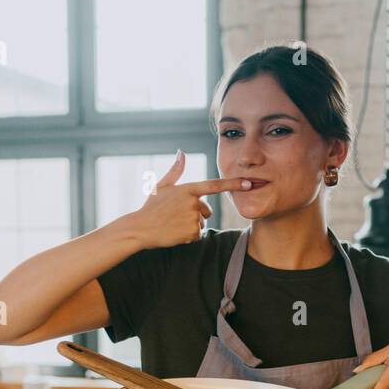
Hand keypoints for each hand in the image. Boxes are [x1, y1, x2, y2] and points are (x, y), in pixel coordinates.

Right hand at [132, 151, 249, 246]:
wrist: (140, 229)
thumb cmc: (151, 207)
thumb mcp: (162, 186)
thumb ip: (176, 170)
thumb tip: (182, 152)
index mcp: (188, 189)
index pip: (215, 185)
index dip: (233, 184)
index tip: (249, 183)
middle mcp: (193, 202)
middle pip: (207, 210)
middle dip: (197, 214)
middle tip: (176, 216)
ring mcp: (193, 218)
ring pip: (201, 223)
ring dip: (191, 226)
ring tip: (173, 224)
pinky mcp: (192, 232)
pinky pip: (197, 235)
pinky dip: (188, 236)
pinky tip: (175, 232)